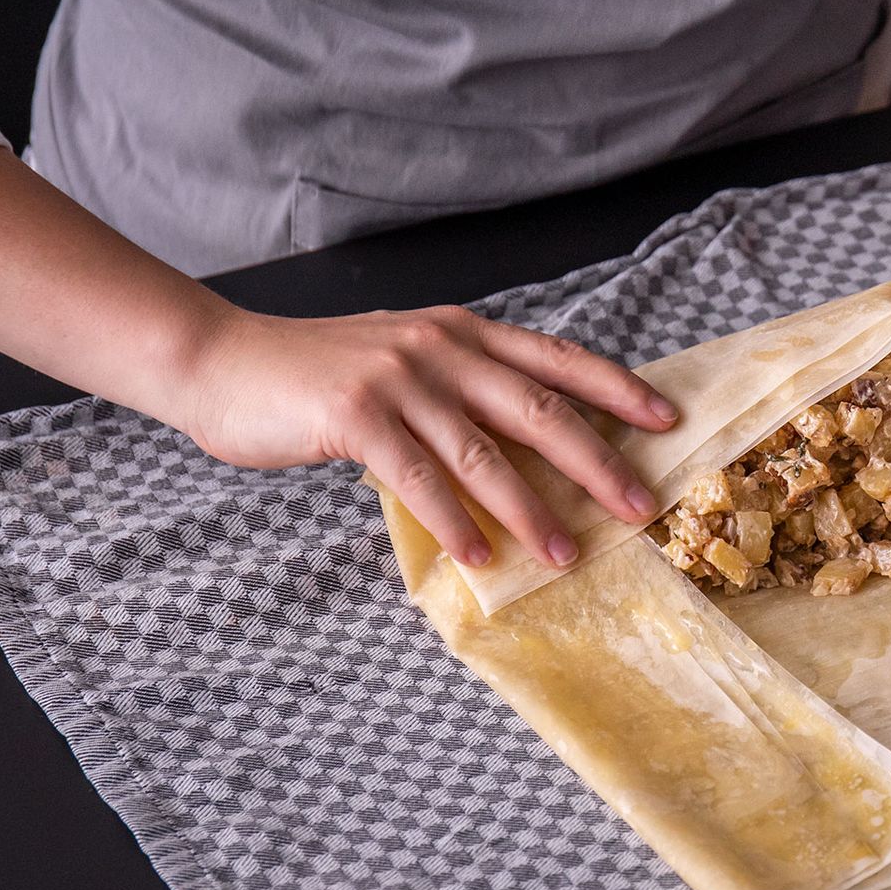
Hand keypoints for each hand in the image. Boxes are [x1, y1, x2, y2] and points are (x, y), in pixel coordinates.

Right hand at [181, 305, 675, 568]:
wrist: (223, 360)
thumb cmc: (319, 373)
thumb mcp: (407, 360)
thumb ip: (464, 387)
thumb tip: (532, 444)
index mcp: (464, 333)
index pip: (559, 360)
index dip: (618, 390)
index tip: (667, 419)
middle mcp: (443, 348)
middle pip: (541, 410)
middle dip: (598, 463)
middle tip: (640, 506)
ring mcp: (400, 379)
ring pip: (485, 454)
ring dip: (531, 511)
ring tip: (565, 554)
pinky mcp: (356, 414)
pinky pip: (420, 478)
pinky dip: (456, 521)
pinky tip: (483, 556)